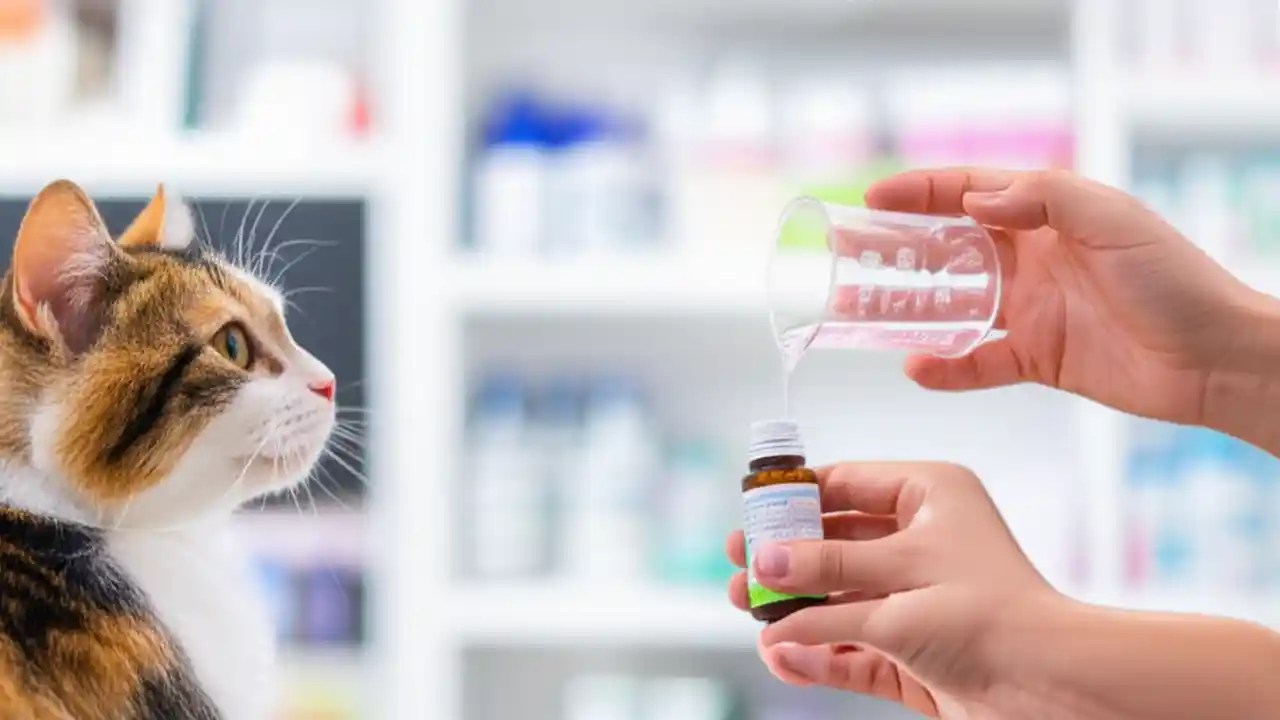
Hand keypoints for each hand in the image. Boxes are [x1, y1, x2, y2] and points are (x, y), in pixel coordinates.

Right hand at [727, 462, 1069, 718]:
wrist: (1051, 691)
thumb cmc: (991, 613)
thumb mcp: (898, 576)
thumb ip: (826, 571)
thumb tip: (764, 562)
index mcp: (931, 499)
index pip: (849, 484)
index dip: (796, 498)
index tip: (751, 510)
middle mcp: (922, 545)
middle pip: (834, 545)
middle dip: (785, 560)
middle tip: (741, 567)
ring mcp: (915, 602)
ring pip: (837, 600)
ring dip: (794, 610)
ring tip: (752, 613)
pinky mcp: (911, 655)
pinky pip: (851, 649)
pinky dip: (816, 653)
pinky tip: (782, 655)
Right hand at [866, 168, 1270, 432]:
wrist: (1215, 360)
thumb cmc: (1175, 281)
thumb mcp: (1113, 220)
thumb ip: (1043, 199)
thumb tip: (974, 201)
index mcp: (1049, 215)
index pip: (971, 192)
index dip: (920, 191)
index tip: (872, 199)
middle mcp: (1033, 259)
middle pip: (950, 249)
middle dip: (899, 250)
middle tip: (851, 257)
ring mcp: (1032, 310)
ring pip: (954, 306)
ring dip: (908, 309)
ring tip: (861, 314)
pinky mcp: (1037, 358)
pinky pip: (978, 362)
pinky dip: (947, 368)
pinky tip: (918, 368)